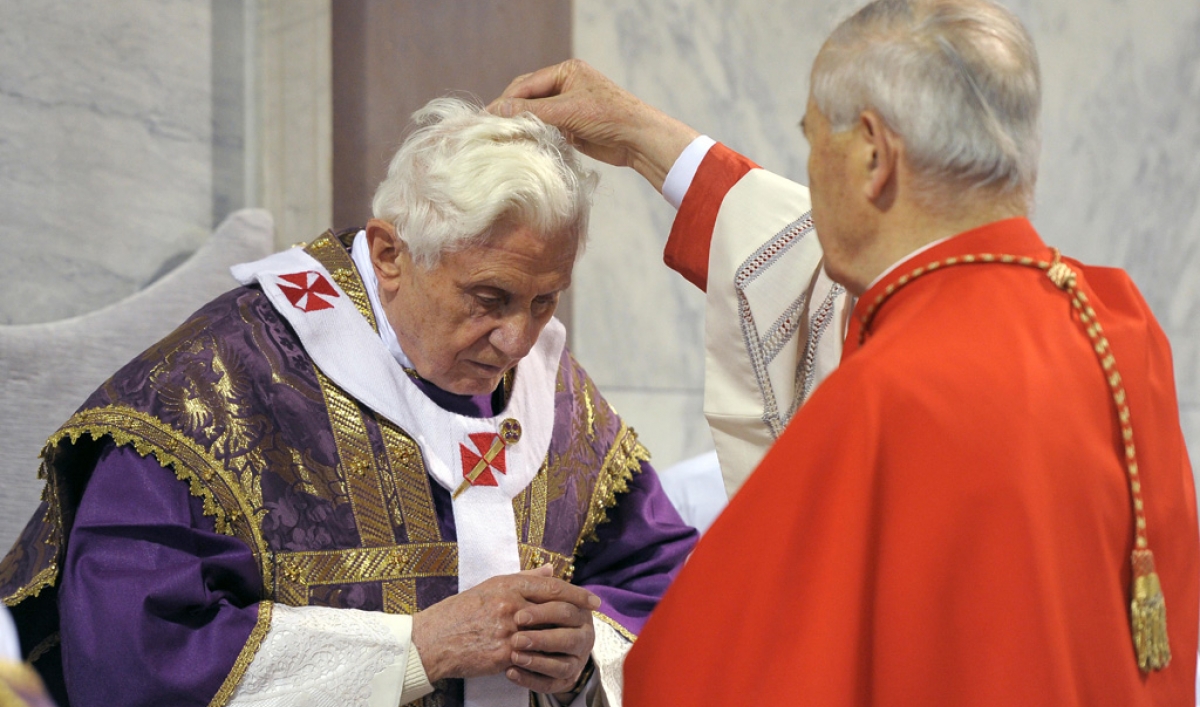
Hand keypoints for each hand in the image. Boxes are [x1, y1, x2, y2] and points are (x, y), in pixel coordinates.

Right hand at [411, 565, 599, 682]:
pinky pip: (532, 656)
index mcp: (508, 586)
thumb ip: (523, 579)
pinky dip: (544, 657)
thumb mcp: (490, 587)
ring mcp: (508, 631)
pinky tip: (554, 658)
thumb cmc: (459, 612)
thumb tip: (550, 570)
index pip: (552, 587)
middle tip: (593, 620)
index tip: (593, 600)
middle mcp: (510, 606)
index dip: (577, 594)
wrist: (432, 640)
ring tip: (577, 640)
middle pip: (555, 610)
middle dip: (577, 616)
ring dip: (563, 638)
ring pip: (547, 634)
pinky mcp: (503, 654)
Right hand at [489, 59, 699, 191]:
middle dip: (511, 112)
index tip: (486, 117)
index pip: (526, 84)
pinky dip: (534, 136)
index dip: (505, 101)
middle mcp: (565, 85)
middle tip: (491, 129)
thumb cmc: (607, 116)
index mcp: (565, 71)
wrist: (637, 139)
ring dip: (522, 125)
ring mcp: (568, 106)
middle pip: (528, 98)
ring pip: (535, 114)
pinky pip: (546, 129)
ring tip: (502, 138)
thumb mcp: (566, 111)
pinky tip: (523, 145)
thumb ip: (531, 111)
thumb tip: (497, 110)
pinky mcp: (571, 126)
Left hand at [505, 589, 596, 698]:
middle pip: (568, 638)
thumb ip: (539, 584)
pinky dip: (530, 679)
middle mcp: (584, 637)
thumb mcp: (532, 595)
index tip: (518, 616)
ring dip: (537, 661)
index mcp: (580, 613)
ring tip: (513, 656)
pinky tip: (510, 672)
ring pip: (561, 665)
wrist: (525, 641)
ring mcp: (577, 660)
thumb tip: (548, 567)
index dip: (543, 613)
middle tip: (516, 639)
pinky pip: (550, 684)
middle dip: (542, 639)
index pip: (566, 610)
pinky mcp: (566, 680)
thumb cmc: (531, 614)